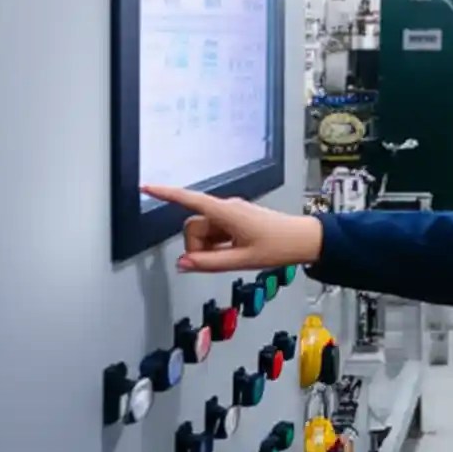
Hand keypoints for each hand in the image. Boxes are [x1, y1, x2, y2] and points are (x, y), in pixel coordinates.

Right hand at [142, 185, 323, 272]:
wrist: (304, 239)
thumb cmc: (279, 245)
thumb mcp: (242, 260)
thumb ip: (209, 263)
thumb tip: (182, 264)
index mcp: (226, 212)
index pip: (189, 200)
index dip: (166, 194)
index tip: (147, 187)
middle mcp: (227, 208)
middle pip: (194, 225)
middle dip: (197, 245)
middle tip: (219, 259)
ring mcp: (232, 213)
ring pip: (204, 231)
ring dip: (209, 247)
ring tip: (234, 255)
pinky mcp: (237, 219)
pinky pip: (217, 232)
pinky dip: (218, 244)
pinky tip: (236, 251)